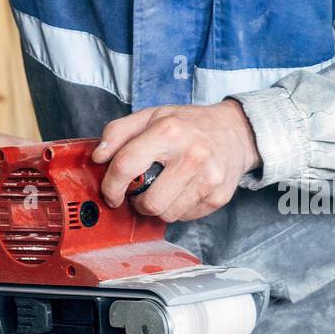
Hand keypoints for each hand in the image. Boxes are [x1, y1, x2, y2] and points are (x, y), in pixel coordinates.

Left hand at [91, 100, 260, 222]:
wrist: (236, 131)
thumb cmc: (190, 124)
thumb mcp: (152, 116)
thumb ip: (118, 132)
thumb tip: (98, 156)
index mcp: (169, 131)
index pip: (126, 166)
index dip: (111, 185)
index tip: (111, 192)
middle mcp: (192, 155)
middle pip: (149, 201)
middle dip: (137, 202)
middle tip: (140, 192)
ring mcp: (209, 179)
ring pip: (167, 214)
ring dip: (158, 207)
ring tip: (163, 189)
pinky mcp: (219, 197)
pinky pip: (185, 217)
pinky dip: (178, 208)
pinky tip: (182, 190)